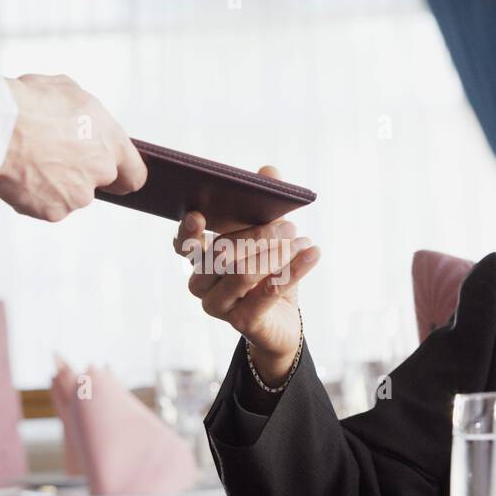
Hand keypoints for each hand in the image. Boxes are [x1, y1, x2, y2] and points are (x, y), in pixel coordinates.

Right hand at [0, 74, 146, 221]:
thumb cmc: (31, 104)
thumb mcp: (69, 91)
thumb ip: (86, 116)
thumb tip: (81, 120)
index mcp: (111, 143)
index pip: (134, 174)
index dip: (124, 175)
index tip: (115, 177)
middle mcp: (100, 173)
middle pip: (96, 183)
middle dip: (79, 173)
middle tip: (52, 155)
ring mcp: (77, 196)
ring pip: (69, 195)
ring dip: (54, 183)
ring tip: (29, 159)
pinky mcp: (53, 212)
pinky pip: (44, 206)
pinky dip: (32, 195)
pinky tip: (19, 174)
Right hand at [172, 166, 319, 384]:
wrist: (280, 321)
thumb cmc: (266, 273)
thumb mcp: (265, 236)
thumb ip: (263, 204)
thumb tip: (268, 172)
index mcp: (198, 260)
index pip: (183, 244)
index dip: (188, 231)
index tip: (198, 214)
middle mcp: (200, 284)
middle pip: (220, 254)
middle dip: (257, 236)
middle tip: (289, 224)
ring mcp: (217, 306)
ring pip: (242, 273)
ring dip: (277, 253)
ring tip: (302, 240)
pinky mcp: (242, 322)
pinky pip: (268, 292)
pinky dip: (294, 270)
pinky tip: (312, 254)